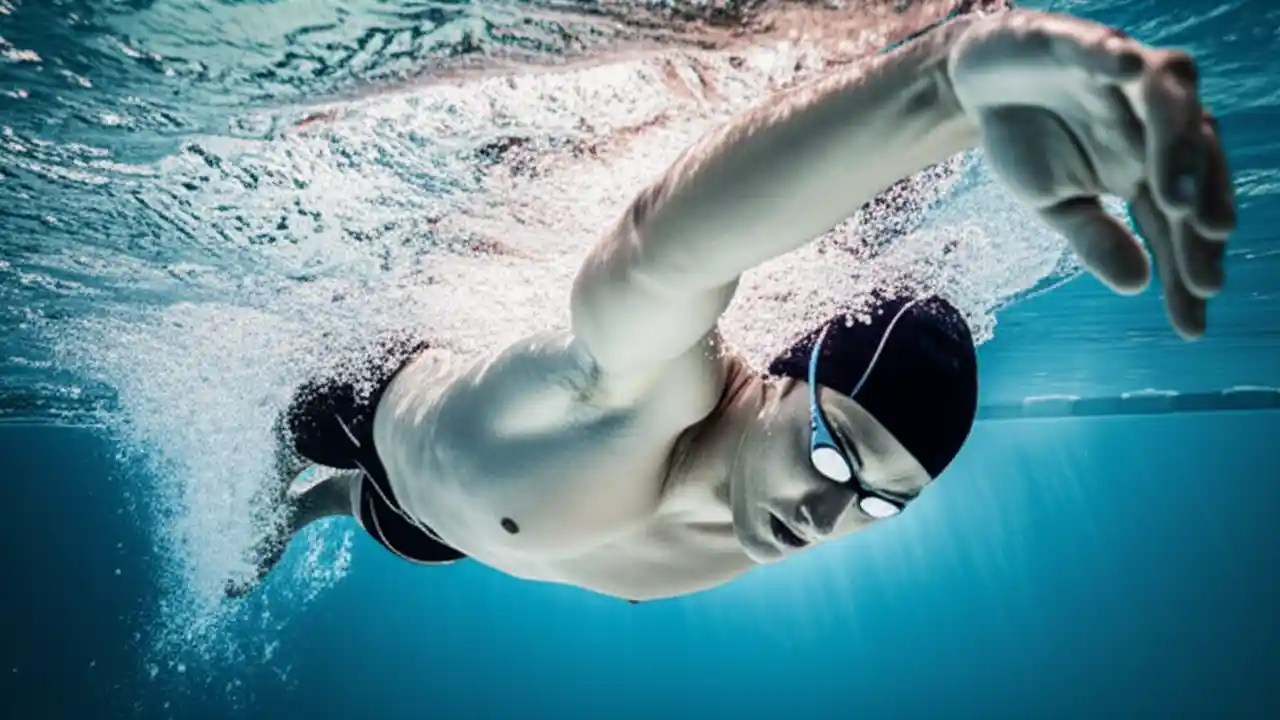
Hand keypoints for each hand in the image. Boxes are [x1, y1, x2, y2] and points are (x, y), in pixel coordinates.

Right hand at [947, 11, 1235, 337]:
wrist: (981, 83)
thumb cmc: (1029, 141)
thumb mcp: (1054, 203)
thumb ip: (1095, 236)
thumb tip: (1136, 285)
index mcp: (1145, 166)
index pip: (1178, 220)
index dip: (1189, 267)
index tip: (1192, 324)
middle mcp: (1148, 121)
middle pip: (1194, 155)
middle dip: (1202, 198)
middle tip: (1205, 241)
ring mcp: (1121, 79)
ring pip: (1171, 98)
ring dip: (1177, 141)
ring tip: (1171, 192)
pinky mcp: (1081, 43)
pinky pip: (1105, 46)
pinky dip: (1114, 55)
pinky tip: (1126, 68)